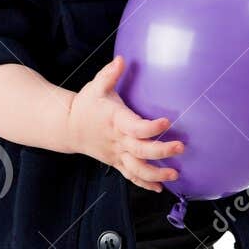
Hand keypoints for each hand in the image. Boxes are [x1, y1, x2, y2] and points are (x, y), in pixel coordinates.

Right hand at [66, 55, 184, 192]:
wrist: (68, 127)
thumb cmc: (86, 105)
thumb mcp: (95, 86)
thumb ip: (109, 74)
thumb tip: (121, 59)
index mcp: (115, 120)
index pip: (135, 127)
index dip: (151, 127)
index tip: (167, 122)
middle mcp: (117, 140)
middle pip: (140, 151)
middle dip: (161, 151)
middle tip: (181, 147)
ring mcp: (116, 154)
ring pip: (137, 170)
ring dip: (156, 174)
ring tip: (175, 175)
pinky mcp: (115, 163)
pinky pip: (131, 176)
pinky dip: (145, 184)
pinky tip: (160, 188)